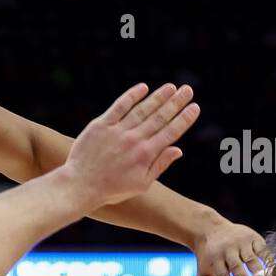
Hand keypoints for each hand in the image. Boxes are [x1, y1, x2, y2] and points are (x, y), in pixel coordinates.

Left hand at [64, 83, 198, 207]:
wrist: (80, 185)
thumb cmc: (112, 188)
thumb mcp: (141, 184)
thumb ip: (160, 165)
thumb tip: (179, 150)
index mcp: (146, 155)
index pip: (170, 132)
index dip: (184, 119)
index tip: (195, 107)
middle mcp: (134, 140)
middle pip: (159, 117)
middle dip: (175, 102)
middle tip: (187, 90)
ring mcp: (117, 131)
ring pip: (142, 109)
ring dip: (158, 96)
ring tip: (171, 87)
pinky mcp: (101, 125)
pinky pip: (119, 107)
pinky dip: (131, 96)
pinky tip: (143, 87)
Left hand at [192, 217, 266, 275]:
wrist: (210, 230)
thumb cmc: (208, 258)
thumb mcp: (202, 273)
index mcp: (214, 259)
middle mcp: (227, 249)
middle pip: (239, 270)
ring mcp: (240, 242)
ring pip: (253, 261)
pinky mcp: (252, 237)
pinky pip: (264, 251)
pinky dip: (270, 262)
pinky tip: (275, 274)